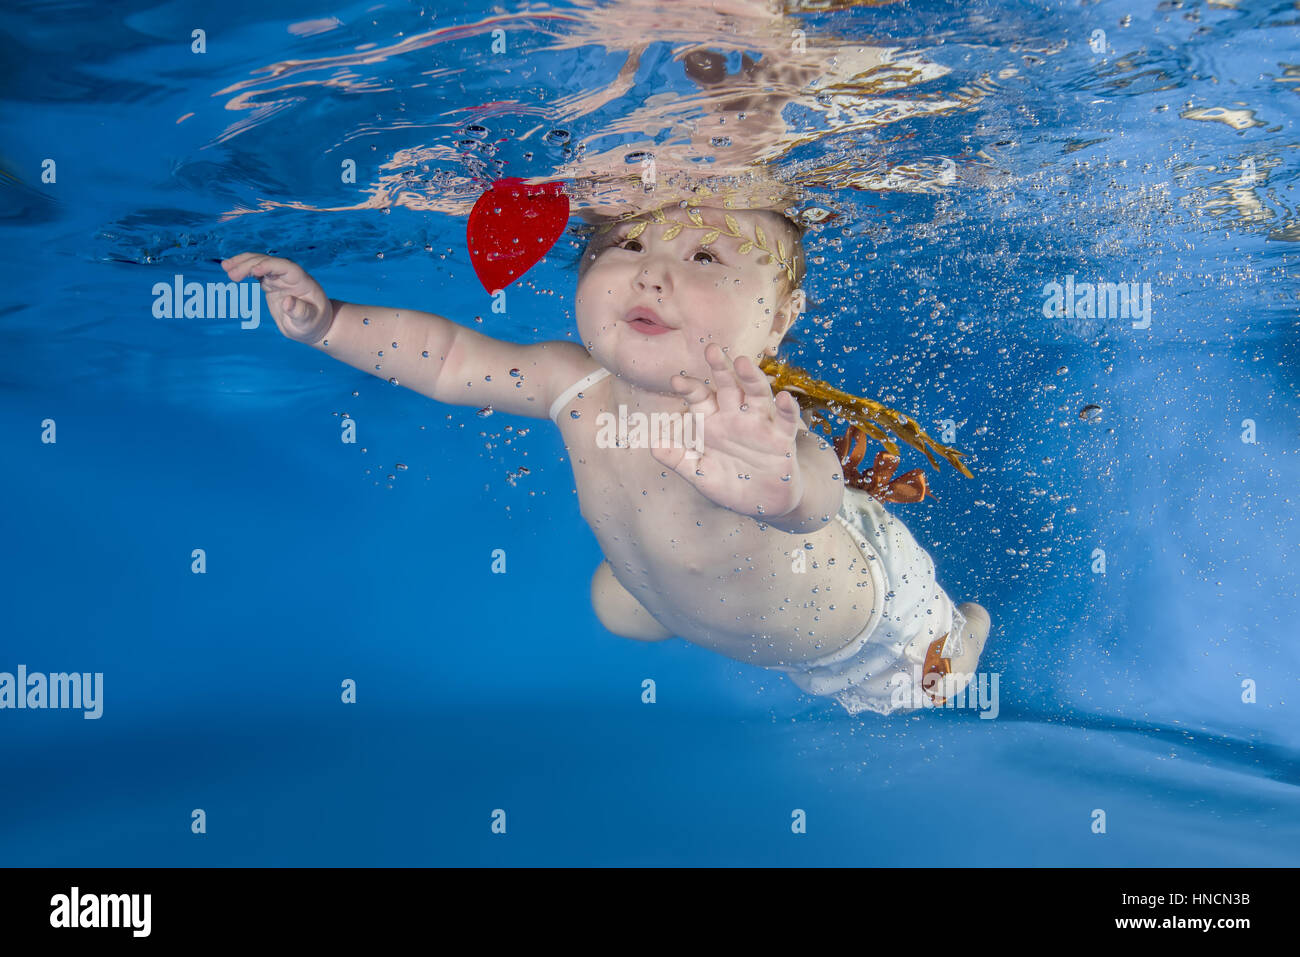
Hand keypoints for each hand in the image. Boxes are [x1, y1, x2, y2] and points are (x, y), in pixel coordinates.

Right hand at [221, 253, 333, 343]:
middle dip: (250, 264)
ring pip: (260, 264)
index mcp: (302, 281)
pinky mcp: (271, 284)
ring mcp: (280, 278)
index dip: (270, 266)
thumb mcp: (309, 322)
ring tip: (226, 267)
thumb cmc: (313, 324)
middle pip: (269, 263)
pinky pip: (256, 272)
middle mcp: (290, 276)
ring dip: (243, 264)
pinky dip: (243, 270)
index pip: (285, 267)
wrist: (313, 325)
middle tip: (231, 273)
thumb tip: (287, 302)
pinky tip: (230, 271)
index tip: (255, 271)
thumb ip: (300, 312)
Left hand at [651, 343, 805, 518]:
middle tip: (711, 349)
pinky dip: (786, 409)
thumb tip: (653, 445)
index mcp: (712, 422)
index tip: (676, 381)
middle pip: (727, 386)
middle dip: (720, 368)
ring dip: (751, 378)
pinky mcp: (782, 438)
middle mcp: (735, 416)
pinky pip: (785, 420)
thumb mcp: (699, 474)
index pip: (699, 398)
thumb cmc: (729, 484)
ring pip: (756, 394)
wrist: (762, 502)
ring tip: (744, 363)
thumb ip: (678, 460)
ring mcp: (759, 424)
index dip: (689, 388)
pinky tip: (784, 398)